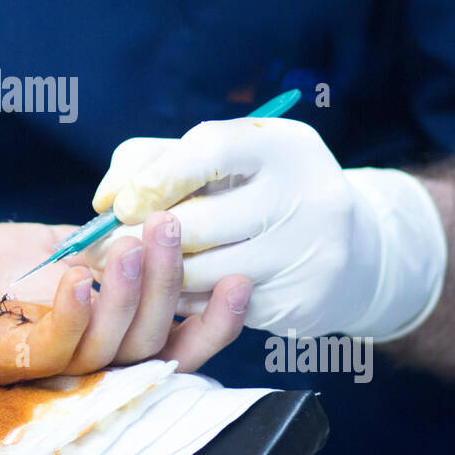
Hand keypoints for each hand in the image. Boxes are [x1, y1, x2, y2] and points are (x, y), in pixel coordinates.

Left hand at [0, 221, 251, 391]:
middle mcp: (81, 357)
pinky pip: (58, 346)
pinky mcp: (12, 362)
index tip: (239, 276)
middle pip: (153, 341)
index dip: (211, 318)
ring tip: (137, 239)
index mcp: (96, 334)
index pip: (169, 338)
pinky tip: (81, 276)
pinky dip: (77, 310)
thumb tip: (137, 228)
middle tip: (172, 228)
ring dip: (133, 289)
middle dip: (170, 282)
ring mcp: (48, 364)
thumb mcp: (38, 247)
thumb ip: (88, 244)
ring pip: (115, 345)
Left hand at [85, 118, 446, 339]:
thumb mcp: (221, 157)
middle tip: (105, 246)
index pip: (210, 154)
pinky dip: (185, 301)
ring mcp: (309, 255)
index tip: (123, 202)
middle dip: (140, 238)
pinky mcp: (300, 304)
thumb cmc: (258, 189)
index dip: (156, 178)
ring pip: (198, 274)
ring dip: (155, 274)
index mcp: (286, 146)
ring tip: (132, 268)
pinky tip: (177, 290)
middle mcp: (308, 197)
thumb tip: (105, 202)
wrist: (348, 247)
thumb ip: (152, 161)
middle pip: (196, 225)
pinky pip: (215, 308)